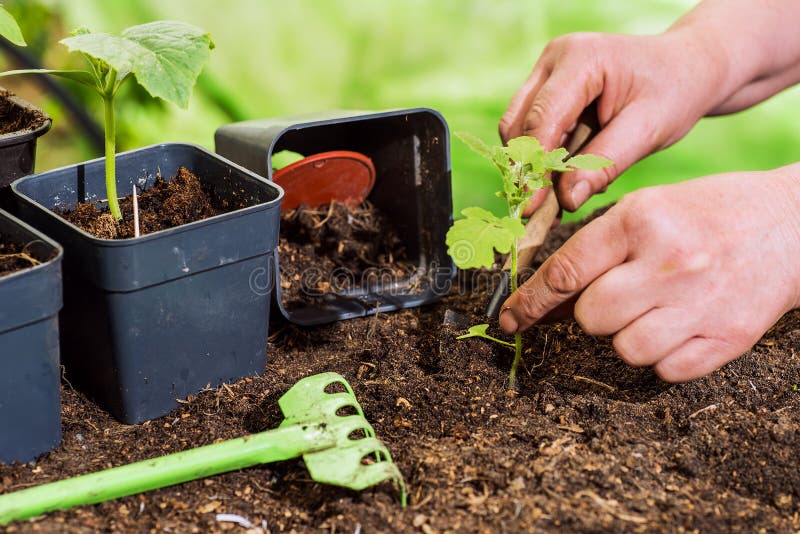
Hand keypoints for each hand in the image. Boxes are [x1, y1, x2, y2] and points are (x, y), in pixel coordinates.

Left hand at [498, 167, 799, 381]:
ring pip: (624, 349)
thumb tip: (545, 296)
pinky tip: (681, 323)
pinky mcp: (727, 339)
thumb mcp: (648, 207)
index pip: (565, 272)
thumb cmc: (709, 213)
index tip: (510, 320)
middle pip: (590, 317)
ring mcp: (699, 304)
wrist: (792, 224)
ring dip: (628, 334)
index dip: (529, 302)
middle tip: (621, 293)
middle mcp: (667, 264)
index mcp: (640, 221)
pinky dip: (663, 355)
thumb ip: (597, 248)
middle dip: (593, 312)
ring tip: (657, 307)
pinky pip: (665, 370)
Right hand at [500, 30, 729, 215]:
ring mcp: (546, 73)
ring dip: (538, 166)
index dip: (534, 167)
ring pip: (518, 131)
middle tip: (546, 210)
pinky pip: (531, 131)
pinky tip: (576, 172)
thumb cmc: (674, 92)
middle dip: (530, 169)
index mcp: (580, 59)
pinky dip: (546, 158)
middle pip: (519, 125)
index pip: (541, 120)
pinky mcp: (546, 90)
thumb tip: (565, 200)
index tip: (532, 208)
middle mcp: (554, 60)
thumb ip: (604, 163)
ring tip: (573, 188)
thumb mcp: (648, 130)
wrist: (686, 69)